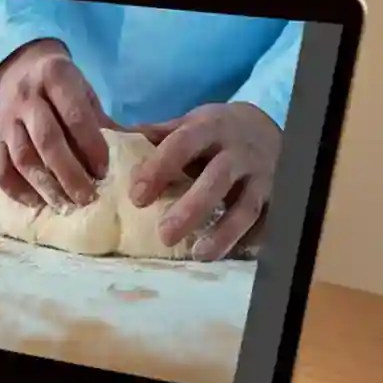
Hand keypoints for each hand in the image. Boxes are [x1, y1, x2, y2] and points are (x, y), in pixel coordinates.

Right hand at [0, 39, 119, 209]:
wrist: (23, 71)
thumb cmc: (64, 90)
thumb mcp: (86, 95)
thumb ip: (106, 124)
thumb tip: (142, 154)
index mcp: (55, 77)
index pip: (74, 116)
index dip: (90, 145)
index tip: (104, 171)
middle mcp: (26, 97)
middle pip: (47, 140)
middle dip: (69, 172)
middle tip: (87, 197)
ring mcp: (6, 120)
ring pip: (22, 158)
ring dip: (45, 186)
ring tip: (64, 205)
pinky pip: (1, 169)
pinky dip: (17, 190)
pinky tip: (36, 203)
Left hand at [131, 103, 281, 260]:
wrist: (267, 126)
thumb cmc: (213, 133)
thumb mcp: (186, 125)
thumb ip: (151, 136)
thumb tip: (103, 139)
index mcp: (209, 128)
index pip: (182, 144)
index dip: (159, 169)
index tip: (136, 198)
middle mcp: (239, 151)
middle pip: (217, 178)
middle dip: (191, 208)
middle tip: (163, 235)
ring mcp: (262, 175)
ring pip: (247, 206)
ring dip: (224, 232)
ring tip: (199, 254)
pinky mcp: (278, 197)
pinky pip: (269, 222)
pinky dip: (252, 240)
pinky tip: (231, 257)